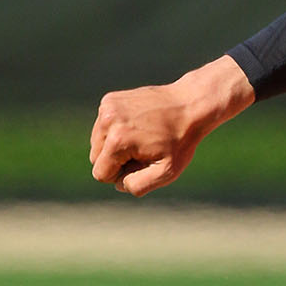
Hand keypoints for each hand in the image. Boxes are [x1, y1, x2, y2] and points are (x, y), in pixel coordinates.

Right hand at [89, 56, 253, 195]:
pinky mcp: (109, 100)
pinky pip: (103, 127)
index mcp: (117, 141)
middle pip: (95, 158)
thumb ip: (139, 185)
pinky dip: (116, 130)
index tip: (141, 164)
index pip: (100, 173)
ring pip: (97, 142)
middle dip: (116, 160)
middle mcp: (108, 122)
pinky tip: (138, 126)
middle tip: (143, 152)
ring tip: (141, 139)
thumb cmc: (180, 141)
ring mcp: (107, 108)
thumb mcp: (166, 172)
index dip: (120, 175)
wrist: (189, 105)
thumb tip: (118, 184)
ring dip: (115, 146)